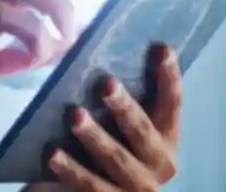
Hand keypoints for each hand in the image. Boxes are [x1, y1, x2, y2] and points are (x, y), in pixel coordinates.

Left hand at [25, 45, 182, 190]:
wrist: (103, 188)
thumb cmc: (112, 143)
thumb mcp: (123, 122)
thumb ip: (122, 96)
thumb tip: (105, 47)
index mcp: (167, 138)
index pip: (173, 104)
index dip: (169, 76)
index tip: (161, 48)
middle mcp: (158, 164)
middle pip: (143, 132)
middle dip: (125, 108)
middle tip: (106, 84)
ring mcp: (134, 187)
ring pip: (116, 159)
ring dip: (95, 137)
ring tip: (76, 116)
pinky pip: (89, 185)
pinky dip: (70, 169)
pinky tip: (53, 154)